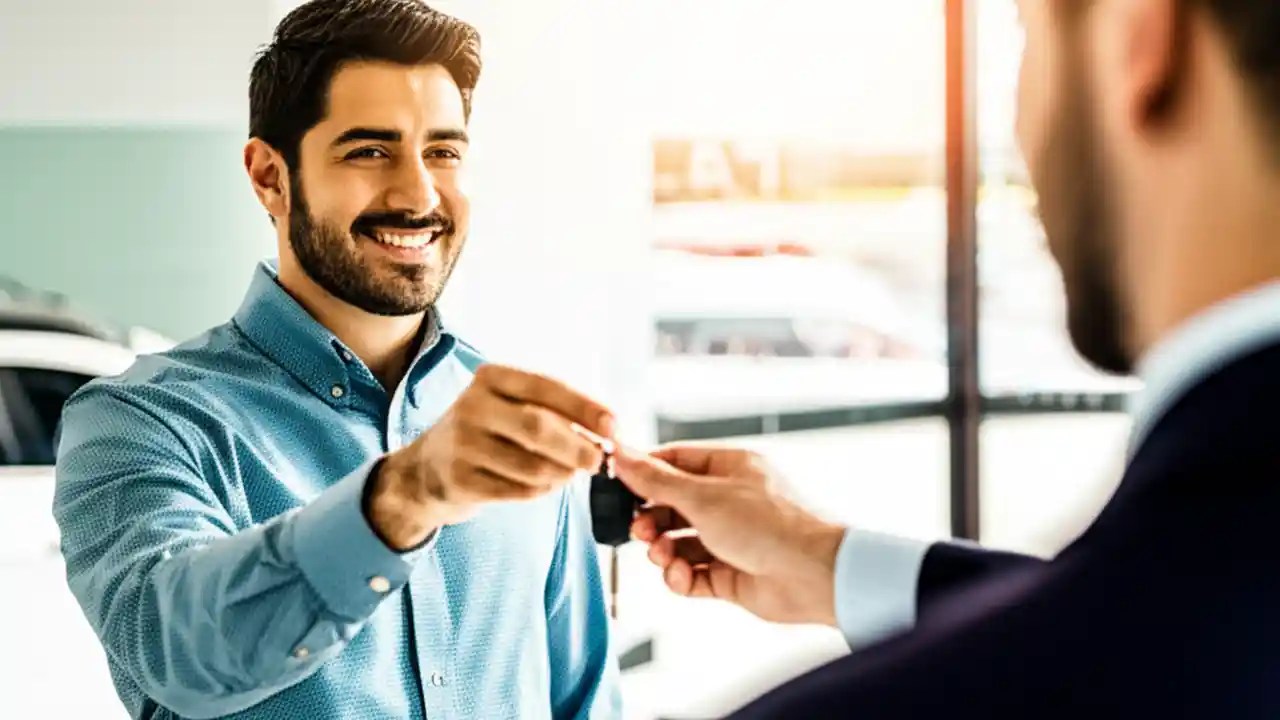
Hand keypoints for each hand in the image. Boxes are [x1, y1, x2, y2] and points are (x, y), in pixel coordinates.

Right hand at [367, 364, 614, 549]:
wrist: (424, 471)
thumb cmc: (487, 435)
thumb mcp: (510, 407)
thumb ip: (555, 413)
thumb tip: (608, 433)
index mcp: (492, 378)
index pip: (547, 386)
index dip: (585, 407)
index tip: (614, 426)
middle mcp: (472, 405)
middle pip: (539, 426)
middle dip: (578, 447)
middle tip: (600, 462)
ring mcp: (463, 444)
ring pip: (532, 465)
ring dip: (561, 474)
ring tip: (566, 474)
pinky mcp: (460, 480)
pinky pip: (518, 491)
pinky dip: (540, 491)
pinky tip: (542, 485)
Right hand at [614, 444, 846, 626]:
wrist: (813, 576)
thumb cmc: (773, 525)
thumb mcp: (703, 496)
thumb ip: (656, 480)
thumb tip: (622, 455)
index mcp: (730, 469)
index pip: (677, 462)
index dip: (645, 472)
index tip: (618, 482)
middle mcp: (730, 501)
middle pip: (674, 505)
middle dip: (651, 518)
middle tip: (639, 528)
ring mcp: (731, 539)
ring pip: (679, 542)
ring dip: (663, 550)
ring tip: (662, 554)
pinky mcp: (730, 574)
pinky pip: (692, 573)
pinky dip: (680, 577)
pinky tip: (680, 575)